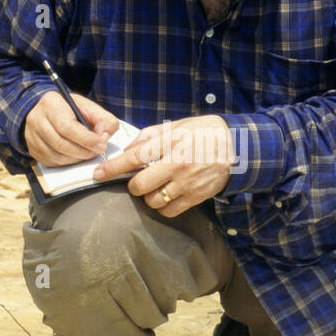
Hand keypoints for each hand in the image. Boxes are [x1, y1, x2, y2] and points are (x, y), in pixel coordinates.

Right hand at [24, 90, 119, 166]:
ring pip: (57, 156)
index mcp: (50, 104)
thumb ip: (102, 118)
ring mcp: (32, 137)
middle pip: (61, 144)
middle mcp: (36, 120)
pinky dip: (68, 162)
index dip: (86, 139)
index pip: (67, 127)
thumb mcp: (87, 106)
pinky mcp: (33, 150)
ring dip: (77, 158)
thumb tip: (105, 135)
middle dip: (84, 151)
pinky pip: (52, 163)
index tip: (101, 145)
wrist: (44, 110)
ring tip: (88, 153)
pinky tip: (76, 155)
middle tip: (97, 151)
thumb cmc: (68, 109)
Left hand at [93, 115, 233, 215]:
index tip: (98, 173)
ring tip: (156, 188)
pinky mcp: (196, 196)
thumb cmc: (203, 133)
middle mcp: (177, 163)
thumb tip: (128, 149)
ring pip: (153, 201)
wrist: (236, 146)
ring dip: (148, 197)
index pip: (135, 157)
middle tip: (138, 180)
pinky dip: (163, 207)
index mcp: (170, 142)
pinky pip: (169, 211)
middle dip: (133, 185)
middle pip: (140, 185)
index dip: (112, 167)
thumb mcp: (177, 125)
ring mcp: (187, 182)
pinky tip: (167, 196)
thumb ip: (150, 135)